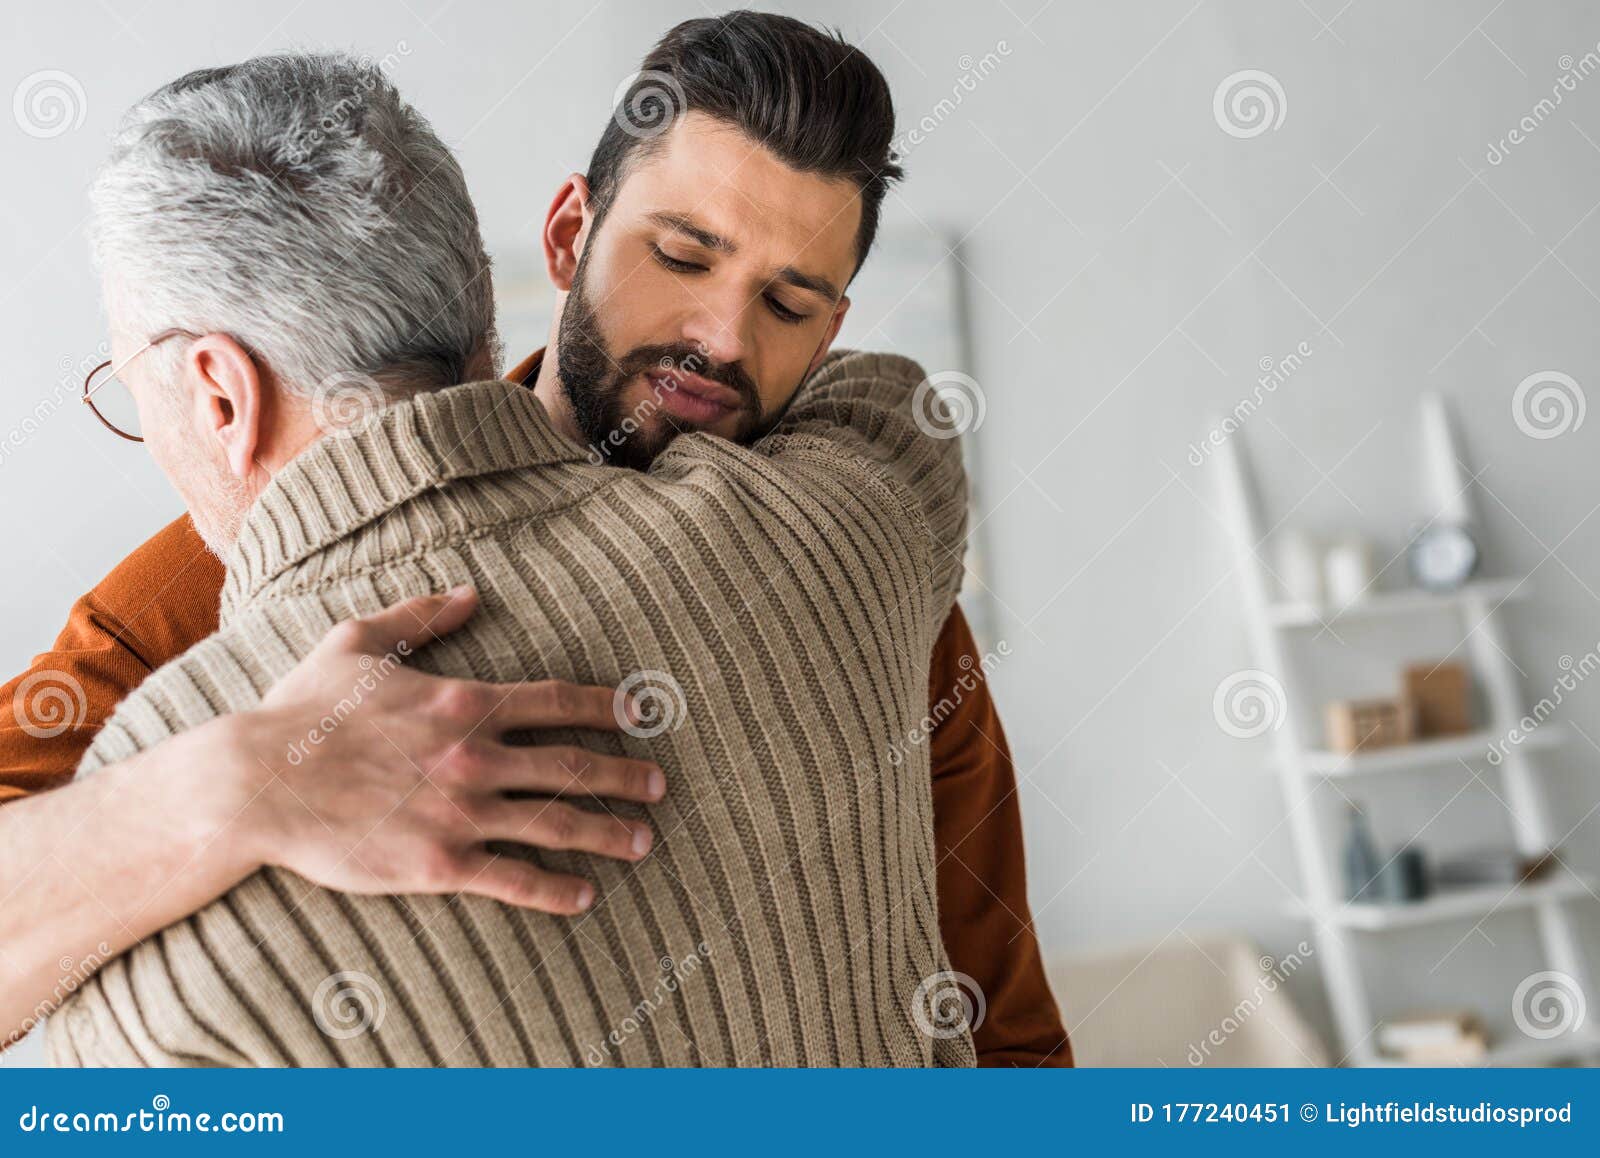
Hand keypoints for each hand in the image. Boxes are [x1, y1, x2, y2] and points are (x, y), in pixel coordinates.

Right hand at [235, 585, 662, 913]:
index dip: (606, 707)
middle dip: (625, 775)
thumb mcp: (356, 644)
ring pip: (555, 822)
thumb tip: (467, 592)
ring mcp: (461, 810)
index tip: (638, 715)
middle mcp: (475, 754)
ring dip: (607, 833)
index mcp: (463, 700)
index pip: (557, 700)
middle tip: (659, 787)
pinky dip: (555, 889)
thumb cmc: (302, 711)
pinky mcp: (439, 862)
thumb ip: (419, 616)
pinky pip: (513, 877)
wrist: (255, 783)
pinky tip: (583, 896)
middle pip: (573, 763)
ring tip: (642, 842)